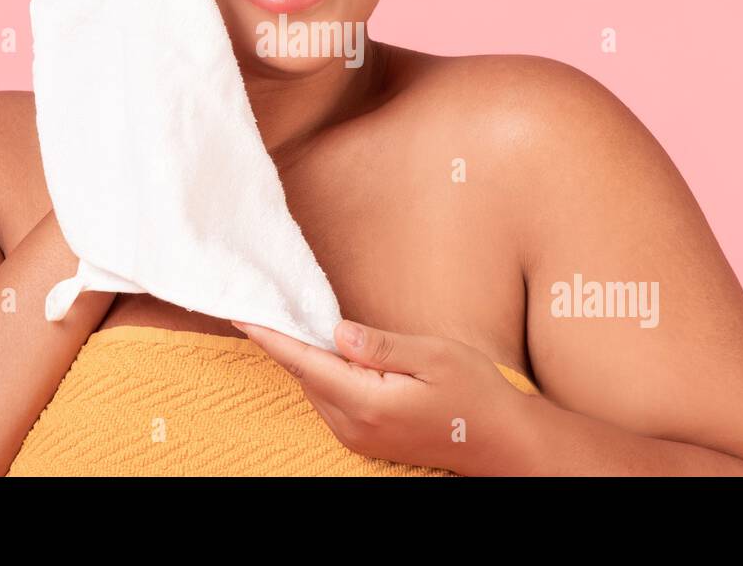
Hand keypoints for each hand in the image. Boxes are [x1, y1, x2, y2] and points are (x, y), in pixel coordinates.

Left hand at [231, 318, 526, 474]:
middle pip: (306, 375)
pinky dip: (322, 374)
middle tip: (269, 301)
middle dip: (286, 340)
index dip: (271, 337)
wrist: (500, 441)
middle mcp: (354, 426)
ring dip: (306, 357)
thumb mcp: (432, 356)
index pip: (305, 363)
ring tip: (296, 319)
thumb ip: (381, 346)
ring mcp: (358, 437)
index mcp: (368, 402)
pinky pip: (330, 400)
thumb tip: (336, 331)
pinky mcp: (365, 438)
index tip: (242, 315)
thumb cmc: (474, 393)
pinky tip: (329, 352)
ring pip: (316, 388)